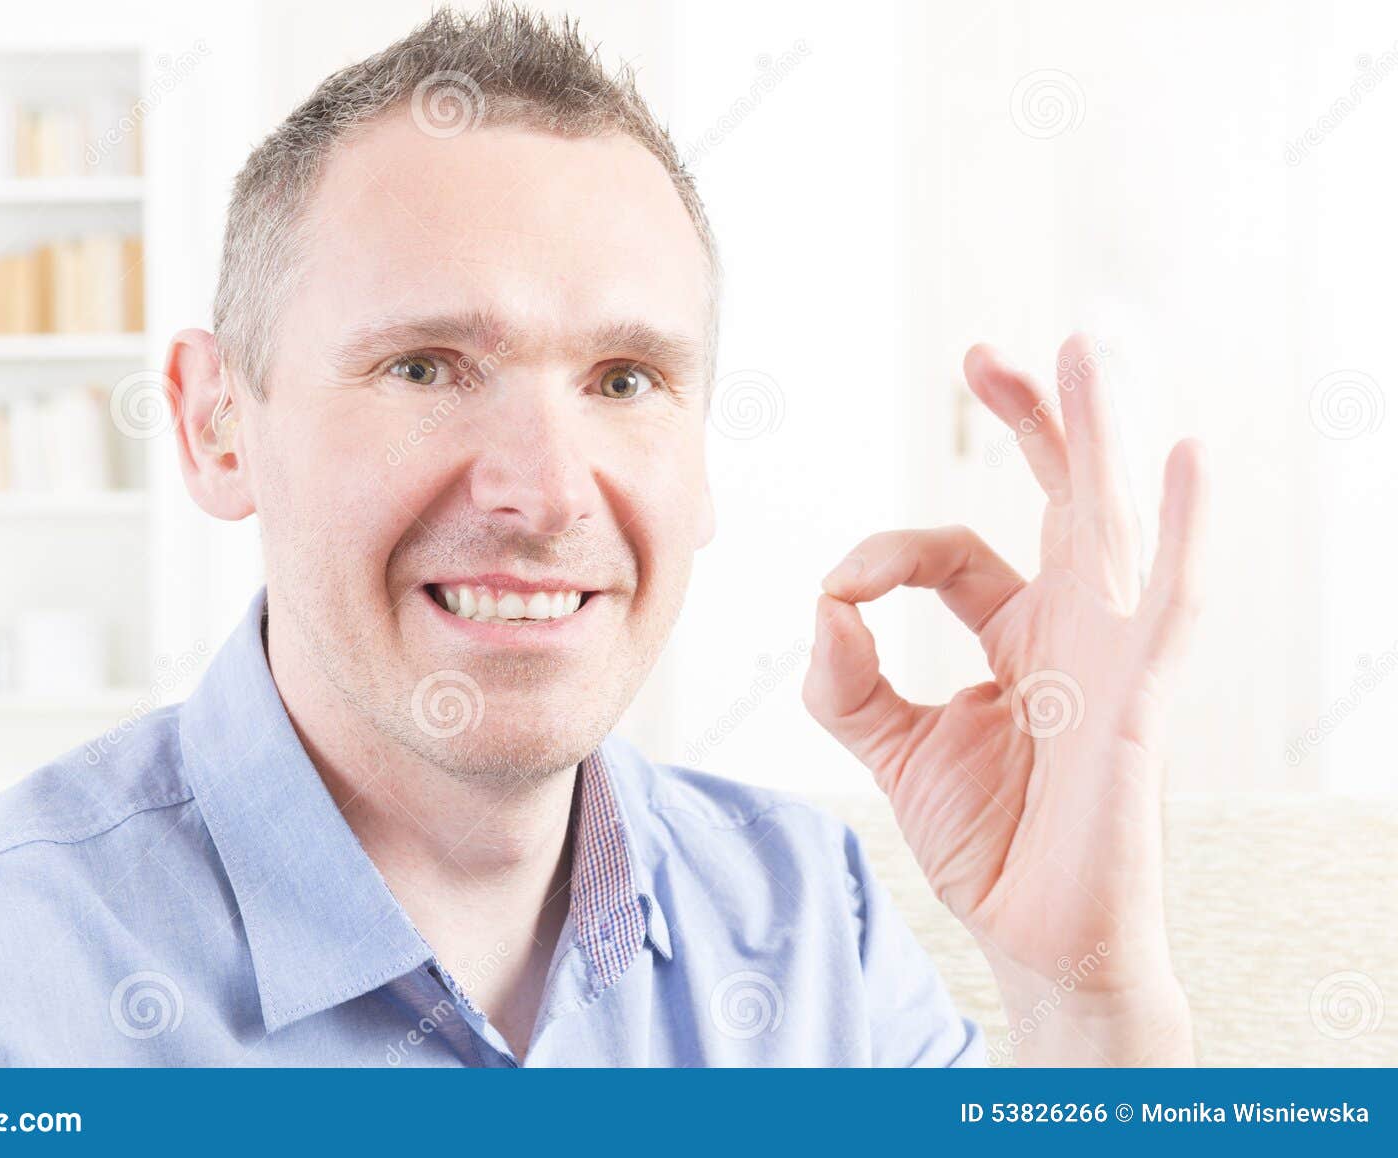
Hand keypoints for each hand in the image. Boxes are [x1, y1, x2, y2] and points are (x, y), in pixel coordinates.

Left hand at [802, 334, 1207, 1063]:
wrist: (1034, 936)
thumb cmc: (988, 844)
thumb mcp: (894, 747)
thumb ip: (848, 680)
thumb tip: (823, 606)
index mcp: (1018, 634)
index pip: (955, 551)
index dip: (888, 553)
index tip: (839, 587)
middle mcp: (1073, 627)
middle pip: (1061, 498)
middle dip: (1033, 421)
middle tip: (989, 354)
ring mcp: (1112, 655)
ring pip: (1113, 522)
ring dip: (1099, 436)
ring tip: (1089, 350)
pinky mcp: (1139, 698)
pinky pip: (1172, 602)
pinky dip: (1183, 532)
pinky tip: (1184, 459)